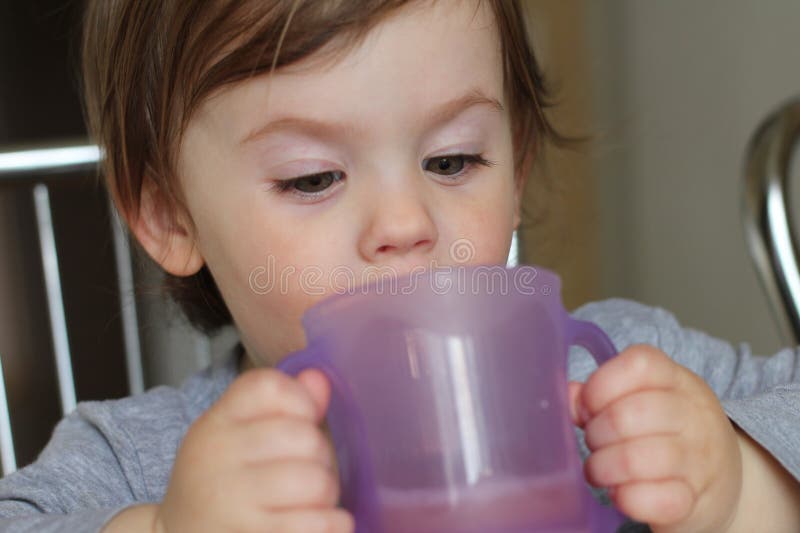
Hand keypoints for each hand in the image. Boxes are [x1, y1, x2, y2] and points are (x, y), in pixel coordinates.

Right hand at [153, 367, 352, 532]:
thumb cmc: (223, 485)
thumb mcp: (240, 436)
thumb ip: (287, 404)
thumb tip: (319, 379)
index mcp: (217, 423)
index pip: (270, 387)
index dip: (301, 401)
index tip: (303, 421)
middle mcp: (217, 457)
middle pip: (304, 437)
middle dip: (322, 456)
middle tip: (308, 471)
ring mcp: (230, 502)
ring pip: (316, 482)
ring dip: (327, 494)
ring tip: (311, 500)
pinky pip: (317, 525)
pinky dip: (333, 524)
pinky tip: (325, 523)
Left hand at [569, 344, 741, 532]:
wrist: (721, 481)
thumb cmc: (667, 433)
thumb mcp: (643, 399)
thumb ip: (602, 393)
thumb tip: (568, 396)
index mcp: (678, 381)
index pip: (639, 365)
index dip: (601, 385)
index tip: (589, 406)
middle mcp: (694, 416)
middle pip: (628, 414)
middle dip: (595, 432)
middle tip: (593, 442)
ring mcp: (699, 460)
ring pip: (635, 459)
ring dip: (602, 467)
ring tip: (598, 469)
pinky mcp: (695, 502)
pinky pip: (653, 500)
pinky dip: (625, 498)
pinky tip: (620, 493)